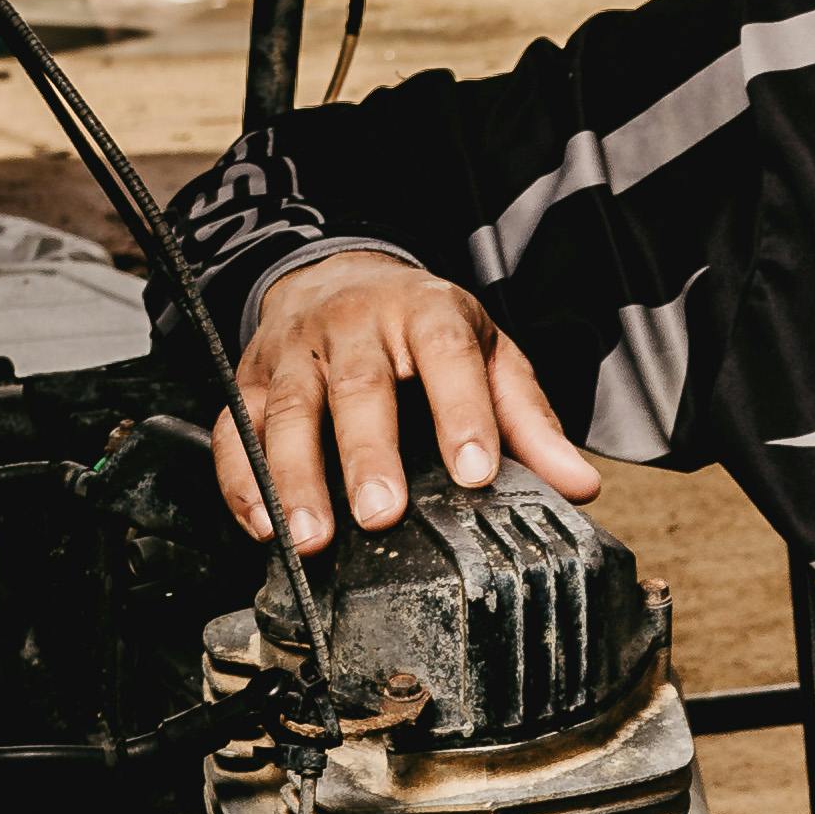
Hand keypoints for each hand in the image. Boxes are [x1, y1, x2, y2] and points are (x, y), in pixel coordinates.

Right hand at [216, 248, 601, 550]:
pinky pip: (236, 429)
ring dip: (295, 477)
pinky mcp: (250, 379)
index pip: (447, 356)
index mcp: (425, 311)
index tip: (475, 473)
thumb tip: (578, 485)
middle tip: (380, 514)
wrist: (340, 276)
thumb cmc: (422, 330)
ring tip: (311, 537)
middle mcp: (354, 324)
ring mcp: (296, 351)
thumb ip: (528, 420)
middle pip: (359, 385)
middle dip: (367, 453)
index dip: (462, 413)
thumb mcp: (488, 356)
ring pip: (290, 410)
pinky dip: (243, 480)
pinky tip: (262, 525)